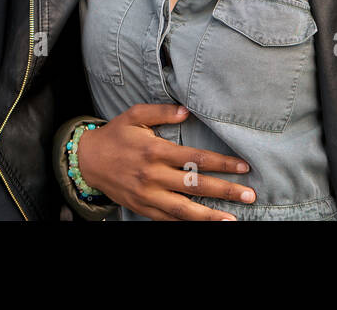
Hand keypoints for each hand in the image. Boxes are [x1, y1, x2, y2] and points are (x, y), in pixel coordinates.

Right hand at [77, 104, 253, 220]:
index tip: (243, 167)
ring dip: (210, 216)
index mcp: (155, 151)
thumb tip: (186, 111)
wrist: (86, 161)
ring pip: (183, 208)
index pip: (196, 158)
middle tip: (250, 195)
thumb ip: (160, 112)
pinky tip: (205, 225)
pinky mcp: (141, 208)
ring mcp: (147, 195)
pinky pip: (167, 219)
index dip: (222, 163)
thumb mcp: (134, 115)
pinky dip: (186, 223)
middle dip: (225, 191)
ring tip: (232, 220)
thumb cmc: (115, 135)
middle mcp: (153, 175)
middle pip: (195, 185)